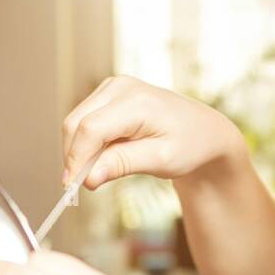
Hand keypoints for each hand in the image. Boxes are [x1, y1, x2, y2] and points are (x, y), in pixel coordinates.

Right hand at [62, 75, 245, 188]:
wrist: (202, 130)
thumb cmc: (188, 145)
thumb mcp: (161, 160)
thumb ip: (122, 165)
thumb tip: (86, 178)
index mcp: (137, 101)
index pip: (90, 129)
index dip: (77, 160)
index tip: (72, 188)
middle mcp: (120, 87)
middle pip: (75, 124)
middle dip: (74, 157)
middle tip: (83, 186)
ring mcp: (112, 87)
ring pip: (75, 122)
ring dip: (79, 151)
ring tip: (101, 172)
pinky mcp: (108, 94)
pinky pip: (84, 121)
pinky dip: (87, 144)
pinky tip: (105, 158)